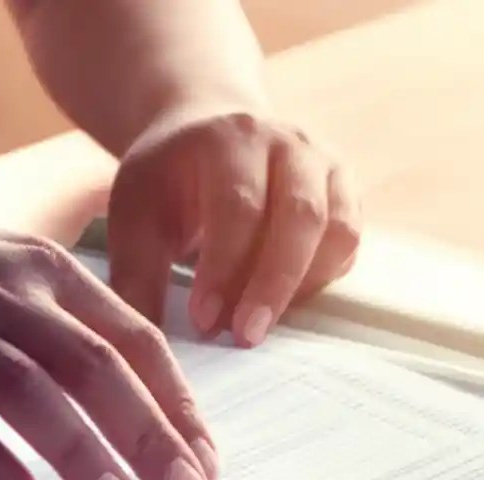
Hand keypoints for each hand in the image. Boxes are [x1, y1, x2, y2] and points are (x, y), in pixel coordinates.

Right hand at [0, 212, 217, 479]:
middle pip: (94, 366)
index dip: (175, 402)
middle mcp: (2, 292)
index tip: (204, 457)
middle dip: (149, 434)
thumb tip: (139, 392)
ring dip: (80, 449)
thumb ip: (65, 319)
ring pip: (29, 391)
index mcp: (42, 269)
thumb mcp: (2, 268)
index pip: (132, 337)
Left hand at [105, 109, 362, 345]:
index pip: (240, 206)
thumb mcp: (136, 214)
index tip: (204, 320)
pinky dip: (319, 281)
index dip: (225, 268)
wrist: (209, 134)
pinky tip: (281, 303)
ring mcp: (326, 166)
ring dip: (301, 286)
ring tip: (261, 323)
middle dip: (273, 284)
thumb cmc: (170, 181)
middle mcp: (290, 143)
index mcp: (232, 137)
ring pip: (337, 231)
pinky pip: (347, 245)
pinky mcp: (346, 194)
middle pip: (301, 216)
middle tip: (246, 336)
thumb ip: (137, 273)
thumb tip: (147, 342)